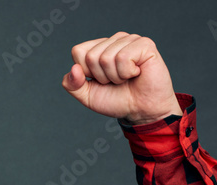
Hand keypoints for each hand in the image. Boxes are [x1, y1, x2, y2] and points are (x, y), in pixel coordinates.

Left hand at [62, 32, 181, 124]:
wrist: (141, 111)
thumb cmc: (117, 100)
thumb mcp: (87, 96)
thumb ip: (72, 84)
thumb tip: (74, 69)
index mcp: (100, 47)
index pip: (78, 51)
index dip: (86, 72)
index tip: (101, 80)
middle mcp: (115, 40)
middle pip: (91, 56)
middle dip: (101, 77)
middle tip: (116, 81)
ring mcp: (130, 40)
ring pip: (106, 58)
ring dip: (115, 77)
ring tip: (127, 78)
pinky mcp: (144, 44)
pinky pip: (122, 58)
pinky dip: (126, 73)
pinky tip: (136, 73)